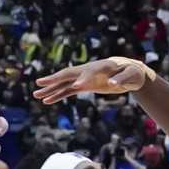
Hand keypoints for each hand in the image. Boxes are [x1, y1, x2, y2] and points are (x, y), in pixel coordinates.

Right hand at [34, 56, 150, 105]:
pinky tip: (47, 101)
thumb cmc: (132, 72)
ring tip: (36, 95)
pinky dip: (58, 95)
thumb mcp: (131, 76)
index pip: (89, 72)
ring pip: (64, 82)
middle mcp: (89, 70)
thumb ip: (123, 78)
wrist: (130, 71)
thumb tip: (113, 83)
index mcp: (102, 66)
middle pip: (69, 74)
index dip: (83, 79)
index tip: (76, 87)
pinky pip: (68, 90)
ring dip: (51, 89)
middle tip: (40, 83)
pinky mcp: (85, 85)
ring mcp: (85, 77)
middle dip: (55, 79)